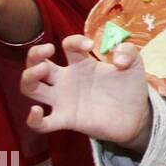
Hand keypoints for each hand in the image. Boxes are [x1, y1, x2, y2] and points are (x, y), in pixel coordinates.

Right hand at [20, 34, 152, 150]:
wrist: (136, 115)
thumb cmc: (130, 87)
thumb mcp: (135, 64)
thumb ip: (129, 52)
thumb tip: (117, 57)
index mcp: (81, 63)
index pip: (68, 45)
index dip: (76, 41)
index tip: (91, 45)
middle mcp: (67, 80)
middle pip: (36, 63)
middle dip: (35, 54)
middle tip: (48, 49)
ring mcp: (63, 100)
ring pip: (30, 88)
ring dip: (29, 77)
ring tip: (41, 70)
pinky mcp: (66, 120)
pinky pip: (42, 124)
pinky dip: (33, 120)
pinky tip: (36, 111)